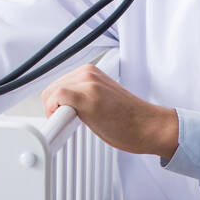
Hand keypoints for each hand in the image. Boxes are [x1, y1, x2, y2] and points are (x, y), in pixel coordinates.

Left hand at [41, 63, 178, 157]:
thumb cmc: (129, 119)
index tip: (59, 116)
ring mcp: (88, 83)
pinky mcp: (88, 96)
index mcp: (90, 72)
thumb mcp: (101, 99)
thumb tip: (62, 107)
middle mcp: (88, 73)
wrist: (148, 126)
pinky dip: (55, 111)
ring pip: (51, 93)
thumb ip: (82, 96)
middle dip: (53, 107)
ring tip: (69, 124)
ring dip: (55, 111)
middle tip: (64, 122)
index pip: (58, 84)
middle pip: (51, 88)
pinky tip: (67, 123)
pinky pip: (56, 98)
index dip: (54, 104)